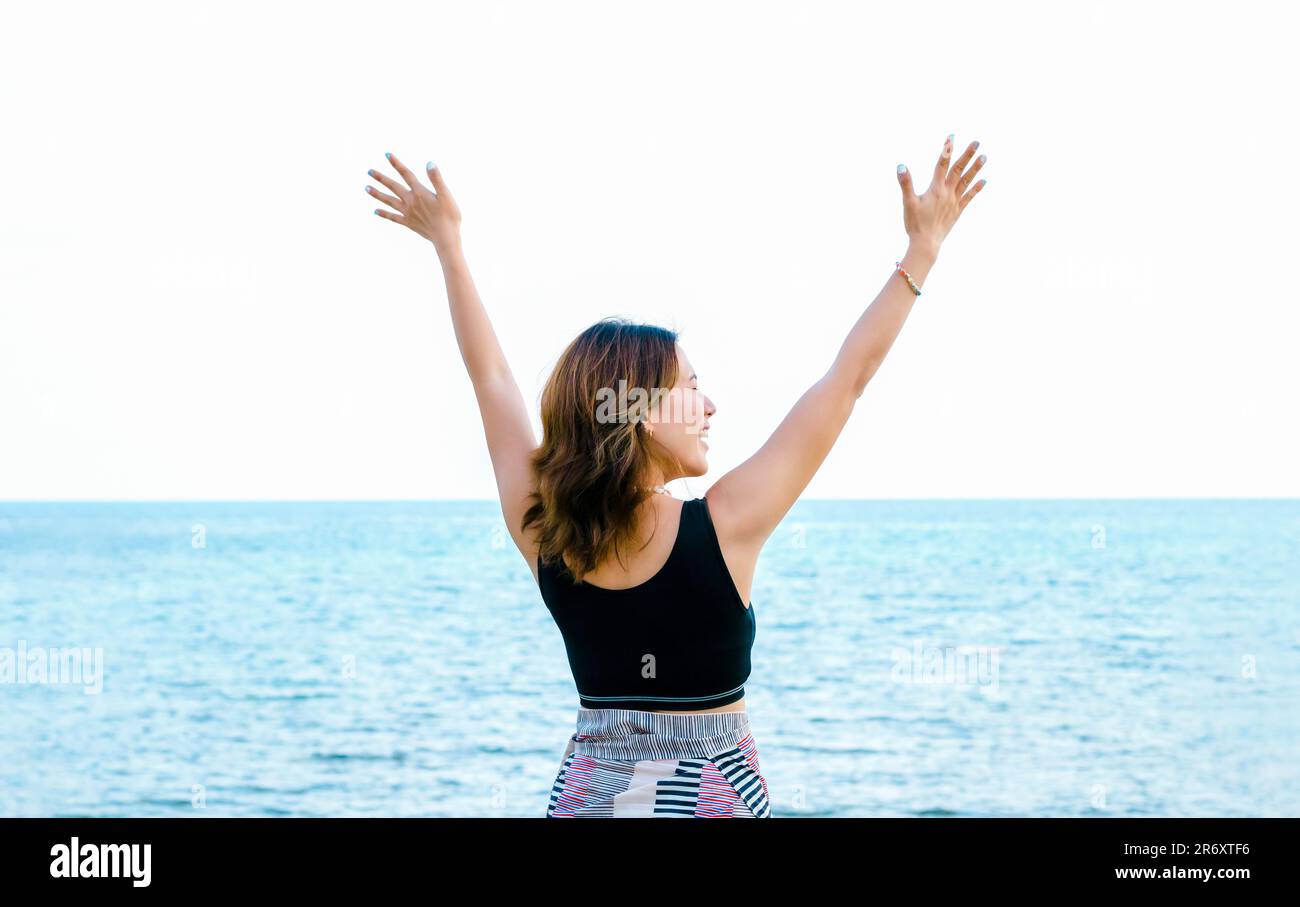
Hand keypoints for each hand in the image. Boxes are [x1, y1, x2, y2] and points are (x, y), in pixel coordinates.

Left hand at [366, 152, 461, 251]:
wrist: (445, 237)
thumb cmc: (449, 216)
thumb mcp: (446, 195)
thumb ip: (436, 179)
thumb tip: (429, 163)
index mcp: (420, 192)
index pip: (406, 174)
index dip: (397, 164)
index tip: (387, 155)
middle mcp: (411, 201)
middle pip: (393, 187)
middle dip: (381, 178)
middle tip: (369, 171)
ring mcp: (408, 212)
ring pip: (389, 201)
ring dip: (377, 194)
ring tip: (366, 188)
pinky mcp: (408, 223)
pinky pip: (393, 217)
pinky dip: (384, 214)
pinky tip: (375, 211)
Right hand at [897, 134, 986, 251]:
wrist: (926, 244)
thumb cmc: (915, 224)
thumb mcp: (908, 202)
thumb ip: (906, 183)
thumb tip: (901, 166)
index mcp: (935, 189)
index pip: (942, 164)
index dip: (947, 149)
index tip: (952, 136)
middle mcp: (947, 193)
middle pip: (959, 170)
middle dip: (967, 155)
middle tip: (977, 142)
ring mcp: (954, 202)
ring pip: (967, 181)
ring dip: (975, 169)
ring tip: (984, 157)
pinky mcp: (957, 211)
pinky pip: (969, 197)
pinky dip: (976, 188)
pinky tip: (984, 181)